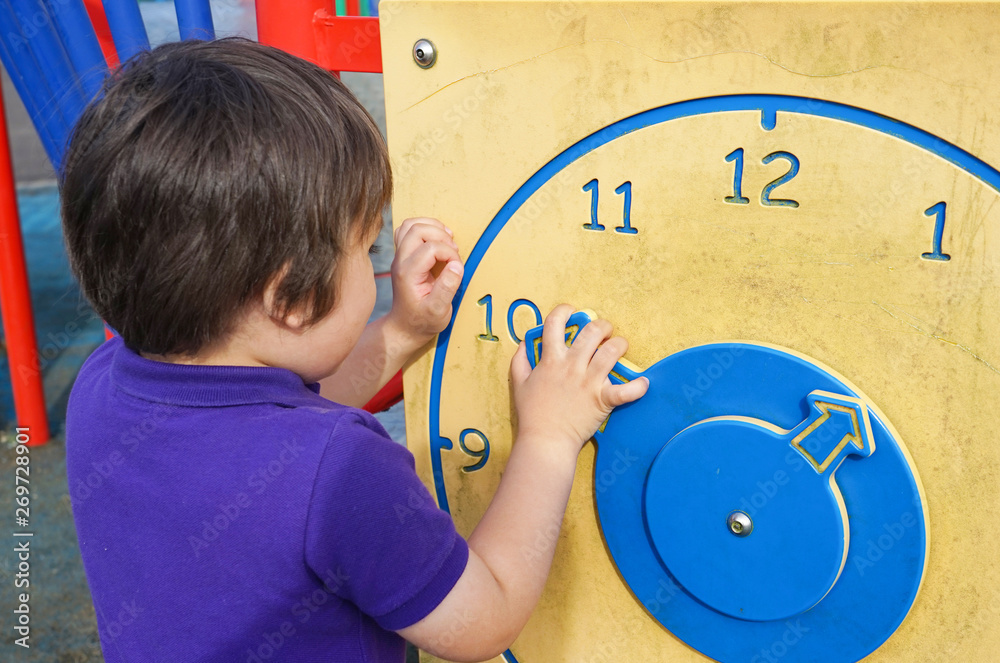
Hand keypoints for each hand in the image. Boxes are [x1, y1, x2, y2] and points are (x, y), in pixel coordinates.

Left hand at [386, 217, 463, 346]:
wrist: (405, 327)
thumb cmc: (423, 321)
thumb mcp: (439, 311)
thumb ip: (447, 288)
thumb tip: (457, 266)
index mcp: (408, 274)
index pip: (431, 248)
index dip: (450, 254)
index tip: (457, 268)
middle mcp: (400, 261)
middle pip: (417, 229)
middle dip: (441, 236)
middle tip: (453, 251)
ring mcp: (400, 256)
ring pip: (410, 225)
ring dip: (433, 227)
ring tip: (447, 241)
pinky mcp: (403, 255)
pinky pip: (408, 230)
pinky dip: (426, 229)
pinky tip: (438, 240)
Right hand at [509, 304, 648, 453]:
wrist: (545, 441)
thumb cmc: (532, 414)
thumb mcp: (519, 384)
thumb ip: (519, 361)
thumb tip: (523, 343)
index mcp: (551, 360)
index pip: (555, 323)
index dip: (563, 311)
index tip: (571, 312)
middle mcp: (571, 366)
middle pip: (591, 332)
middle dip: (601, 326)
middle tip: (604, 331)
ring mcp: (588, 382)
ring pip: (611, 352)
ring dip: (619, 344)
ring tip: (620, 346)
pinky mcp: (602, 400)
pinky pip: (625, 391)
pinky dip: (637, 387)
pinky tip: (643, 383)